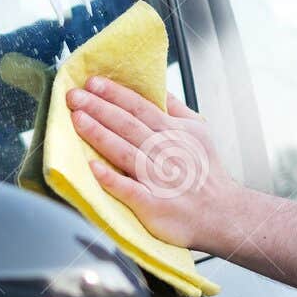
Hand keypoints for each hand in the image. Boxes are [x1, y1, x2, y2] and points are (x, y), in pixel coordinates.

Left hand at [66, 76, 238, 250]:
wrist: (221, 213)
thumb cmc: (206, 174)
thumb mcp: (200, 132)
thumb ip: (176, 109)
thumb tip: (158, 88)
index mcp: (175, 133)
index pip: (140, 107)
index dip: (116, 94)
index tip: (93, 83)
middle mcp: (166, 153)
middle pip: (128, 125)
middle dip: (100, 108)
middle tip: (75, 96)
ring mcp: (159, 179)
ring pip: (125, 152)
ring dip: (100, 135)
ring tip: (78, 120)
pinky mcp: (153, 205)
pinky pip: (129, 190)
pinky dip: (111, 179)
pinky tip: (92, 168)